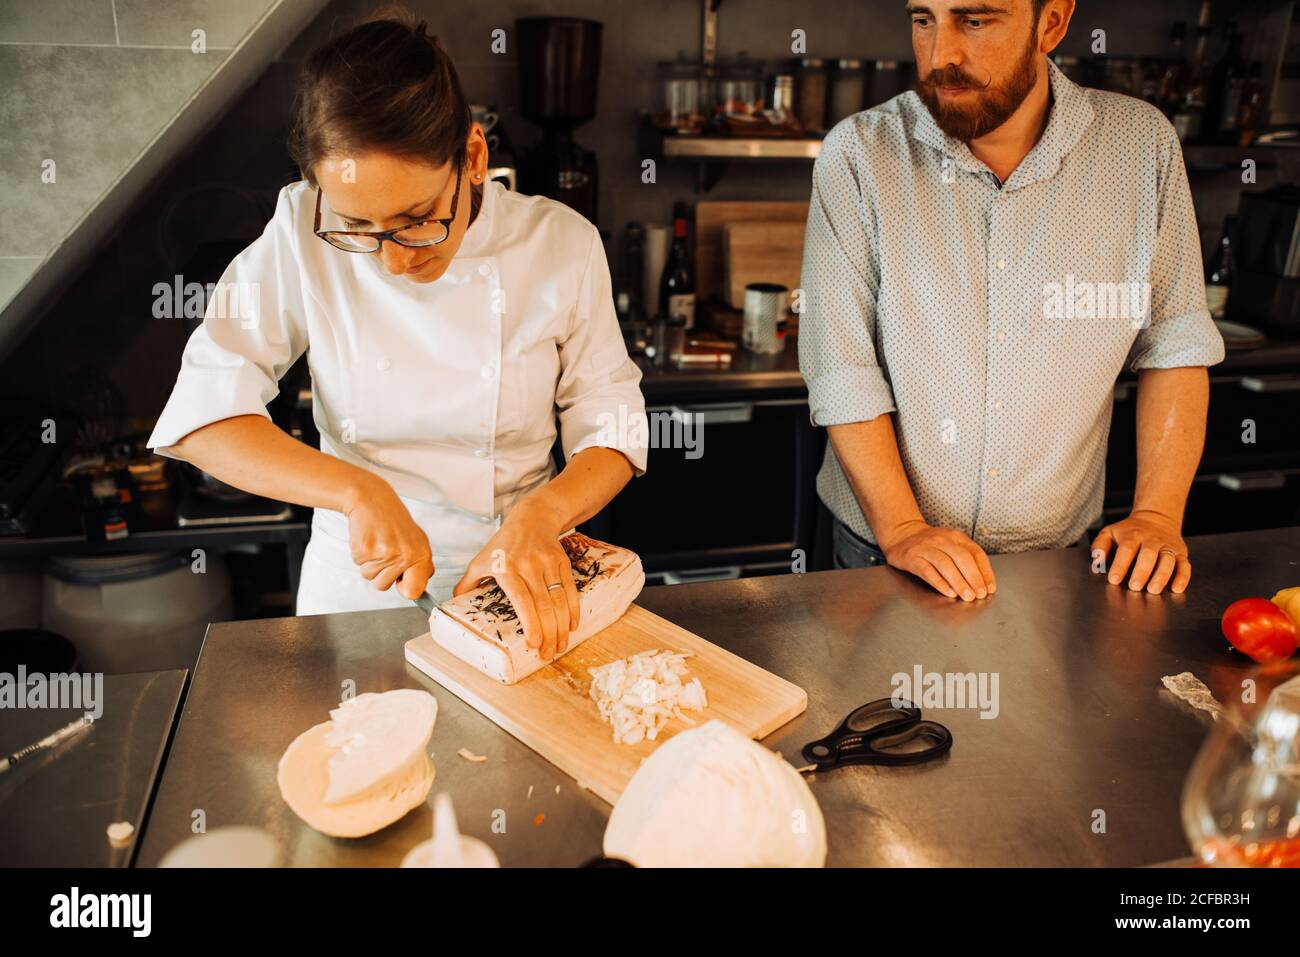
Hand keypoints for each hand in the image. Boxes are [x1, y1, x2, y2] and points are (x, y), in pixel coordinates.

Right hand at [342, 477, 433, 599]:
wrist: (373, 500)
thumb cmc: (393, 521)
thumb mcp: (416, 541)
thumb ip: (419, 565)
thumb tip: (417, 590)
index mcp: (421, 555)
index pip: (414, 591)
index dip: (405, 589)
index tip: (401, 581)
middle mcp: (404, 555)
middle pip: (383, 586)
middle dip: (380, 573)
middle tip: (385, 551)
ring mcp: (384, 553)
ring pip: (370, 577)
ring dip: (370, 564)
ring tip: (377, 543)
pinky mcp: (365, 550)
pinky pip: (358, 565)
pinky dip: (360, 555)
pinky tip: (368, 539)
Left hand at [452, 499, 580, 660]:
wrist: (532, 519)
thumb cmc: (503, 544)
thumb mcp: (480, 560)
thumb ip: (467, 583)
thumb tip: (451, 604)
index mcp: (507, 569)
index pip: (522, 600)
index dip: (530, 623)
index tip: (533, 643)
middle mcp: (529, 566)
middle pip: (543, 605)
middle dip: (548, 633)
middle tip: (548, 654)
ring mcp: (547, 564)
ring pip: (559, 600)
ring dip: (562, 626)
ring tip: (560, 645)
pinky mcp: (562, 562)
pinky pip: (569, 589)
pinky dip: (573, 610)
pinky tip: (572, 625)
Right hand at [878, 520, 995, 600]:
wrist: (901, 534)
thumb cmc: (930, 544)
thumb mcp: (950, 544)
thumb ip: (965, 558)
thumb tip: (982, 583)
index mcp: (956, 537)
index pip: (976, 553)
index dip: (985, 572)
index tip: (989, 588)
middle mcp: (942, 540)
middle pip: (962, 558)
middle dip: (974, 578)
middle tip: (979, 594)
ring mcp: (926, 548)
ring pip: (946, 565)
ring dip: (959, 582)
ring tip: (967, 596)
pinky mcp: (912, 558)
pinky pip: (927, 571)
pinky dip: (939, 582)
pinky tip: (948, 592)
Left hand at [1091, 509, 1189, 593]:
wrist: (1157, 518)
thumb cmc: (1129, 530)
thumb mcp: (1110, 532)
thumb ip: (1100, 546)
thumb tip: (1096, 562)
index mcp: (1133, 535)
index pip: (1126, 549)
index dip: (1120, 565)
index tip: (1114, 580)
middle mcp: (1152, 540)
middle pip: (1149, 555)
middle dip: (1142, 572)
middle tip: (1134, 587)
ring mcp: (1168, 546)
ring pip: (1168, 560)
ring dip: (1161, 576)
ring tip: (1153, 590)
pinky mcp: (1181, 553)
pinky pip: (1185, 565)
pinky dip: (1182, 577)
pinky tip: (1176, 589)